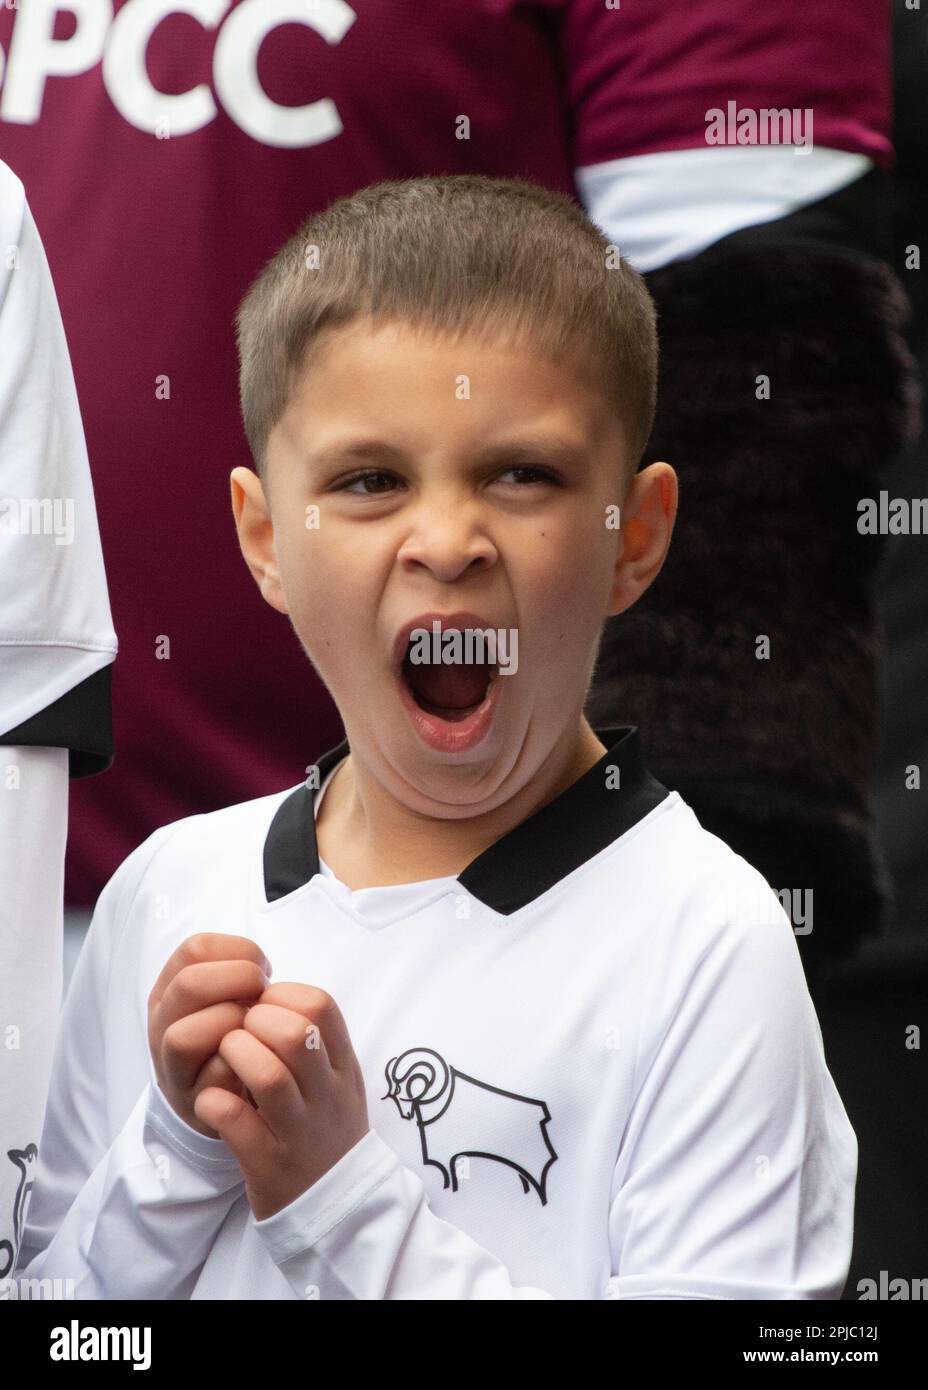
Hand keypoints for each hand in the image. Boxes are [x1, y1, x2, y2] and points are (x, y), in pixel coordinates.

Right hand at [148, 933, 271, 1138]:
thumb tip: (262, 969)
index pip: (195, 949)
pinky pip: (214, 1077)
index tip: (263, 968)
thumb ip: (236, 971)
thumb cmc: (231, 1033)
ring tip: (253, 1027)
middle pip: (189, 985)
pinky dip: (240, 1063)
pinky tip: (255, 1056)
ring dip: (230, 1024)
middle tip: (263, 994)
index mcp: (168, 989)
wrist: (221, 1097)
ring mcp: (172, 1065)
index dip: (238, 950)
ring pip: (183, 1037)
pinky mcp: (194, 1101)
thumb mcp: (224, 994)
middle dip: (239, 980)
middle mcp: (162, 1024)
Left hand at [192, 983, 369, 1220]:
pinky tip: (212, 1101)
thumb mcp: (340, 1078)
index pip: (320, 1005)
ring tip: (227, 1058)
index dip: (282, 995)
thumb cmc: (327, 1127)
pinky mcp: (269, 1165)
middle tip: (240, 1032)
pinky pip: (236, 1122)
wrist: (338, 1206)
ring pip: (268, 1075)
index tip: (263, 1008)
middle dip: (255, 1020)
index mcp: (343, 1066)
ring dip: (236, 1055)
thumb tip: (270, 991)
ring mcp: (298, 1131)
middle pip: (295, 1033)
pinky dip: (215, 1103)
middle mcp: (326, 1095)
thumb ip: (316, 1037)